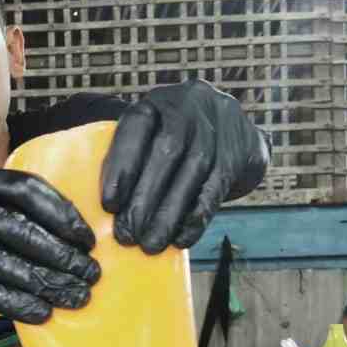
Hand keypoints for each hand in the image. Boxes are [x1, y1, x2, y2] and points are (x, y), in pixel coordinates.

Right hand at [0, 167, 100, 323]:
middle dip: (59, 254)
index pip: (27, 189)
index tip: (87, 239)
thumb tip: (71, 240)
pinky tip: (42, 312)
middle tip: (90, 274)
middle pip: (18, 228)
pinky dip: (17, 303)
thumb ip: (8, 213)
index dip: (62, 214)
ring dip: (45, 283)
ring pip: (5, 263)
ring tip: (75, 297)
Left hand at [101, 80, 269, 253]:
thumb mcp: (153, 134)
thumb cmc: (178, 140)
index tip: (109, 204)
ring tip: (150, 244)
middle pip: (167, 151)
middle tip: (127, 234)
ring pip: (193, 171)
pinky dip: (196, 218)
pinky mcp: (238, 154)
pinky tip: (180, 239)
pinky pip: (216, 188)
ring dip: (168, 214)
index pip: (136, 126)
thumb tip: (109, 209)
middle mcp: (190, 107)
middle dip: (144, 198)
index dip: (122, 165)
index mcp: (158, 102)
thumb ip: (132, 158)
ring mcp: (218, 128)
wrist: (235, 129)